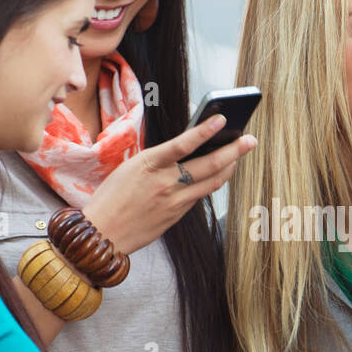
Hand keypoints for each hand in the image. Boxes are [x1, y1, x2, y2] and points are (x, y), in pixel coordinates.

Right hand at [83, 114, 256, 254]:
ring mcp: (174, 201)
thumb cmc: (112, 197)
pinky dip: (212, 182)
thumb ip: (159, 159)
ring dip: (229, 167)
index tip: (222, 118)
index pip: (183, 143)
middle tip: (249, 140)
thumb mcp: (131, 168)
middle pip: (209, 164)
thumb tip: (188, 148)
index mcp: (148, 164)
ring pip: (212, 182)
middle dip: (234, 150)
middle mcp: (165, 182)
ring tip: (238, 155)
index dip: (205, 130)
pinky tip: (219, 173)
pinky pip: (200, 195)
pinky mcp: (177, 216)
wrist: (101, 234)